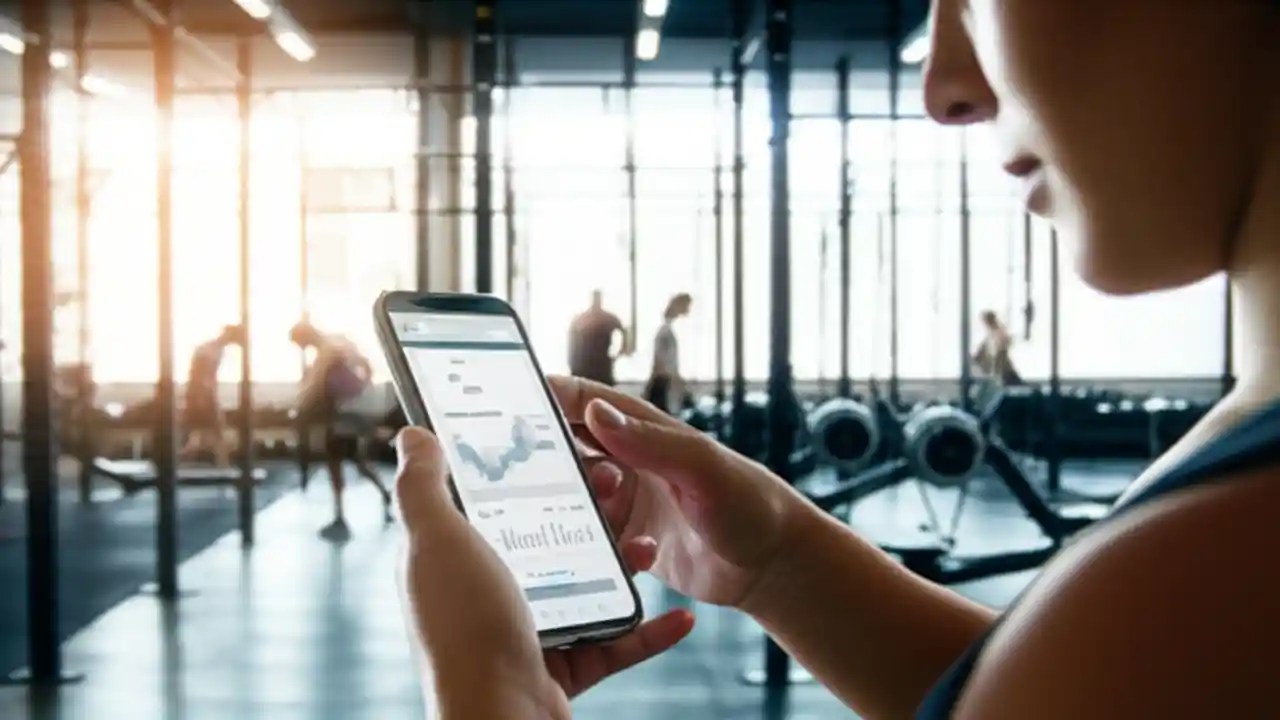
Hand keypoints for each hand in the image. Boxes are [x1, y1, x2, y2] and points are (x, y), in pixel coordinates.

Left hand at [394, 428, 693, 717]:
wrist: (500, 718)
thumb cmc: (465, 629)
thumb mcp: (435, 540)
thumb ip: (422, 485)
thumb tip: (413, 436)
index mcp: (453, 560)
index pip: (490, 502)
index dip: (524, 470)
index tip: (563, 445)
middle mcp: (486, 595)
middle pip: (546, 539)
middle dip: (589, 512)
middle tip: (618, 487)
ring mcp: (526, 633)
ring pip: (585, 587)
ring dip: (624, 566)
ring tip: (649, 545)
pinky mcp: (562, 670)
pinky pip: (613, 643)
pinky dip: (648, 632)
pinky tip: (679, 616)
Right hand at [550, 376, 808, 608]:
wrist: (774, 566)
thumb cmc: (750, 503)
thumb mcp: (702, 469)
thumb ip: (651, 443)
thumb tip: (594, 412)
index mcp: (645, 430)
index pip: (584, 400)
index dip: (546, 395)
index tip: (506, 401)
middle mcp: (630, 461)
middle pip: (568, 450)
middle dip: (549, 462)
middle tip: (533, 477)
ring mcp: (628, 502)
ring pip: (575, 498)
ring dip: (574, 509)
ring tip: (597, 520)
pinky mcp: (629, 541)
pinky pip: (592, 539)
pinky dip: (592, 545)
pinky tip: (613, 554)